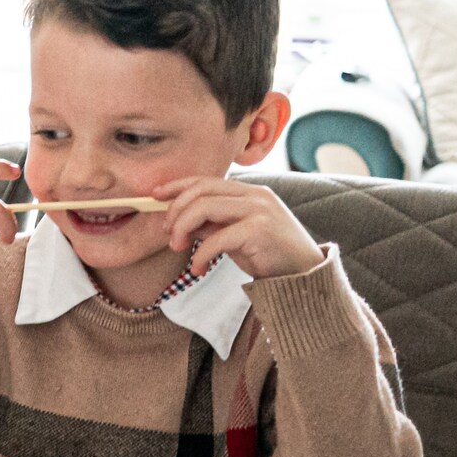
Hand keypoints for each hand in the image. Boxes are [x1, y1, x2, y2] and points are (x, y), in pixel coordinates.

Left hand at [154, 177, 322, 278]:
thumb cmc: (265, 254)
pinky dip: (200, 255)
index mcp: (248, 192)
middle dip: (175, 211)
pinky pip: (217, 238)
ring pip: (205, 208)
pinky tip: (198, 269)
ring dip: (182, 229)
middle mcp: (255, 195)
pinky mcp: (261, 230)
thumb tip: (176, 222)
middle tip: (168, 234)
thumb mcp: (232, 236)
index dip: (177, 185)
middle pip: (201, 190)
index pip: (205, 180)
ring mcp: (260, 210)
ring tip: (178, 249)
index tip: (154, 195)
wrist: (301, 276)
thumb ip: (208, 225)